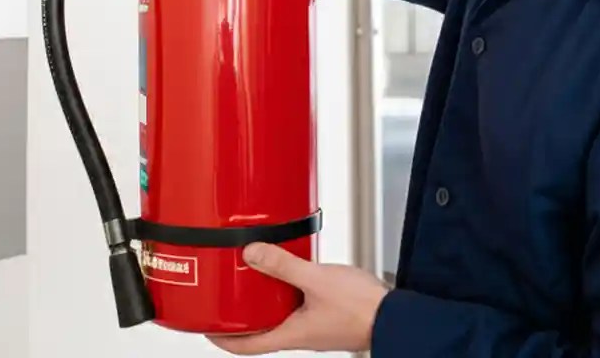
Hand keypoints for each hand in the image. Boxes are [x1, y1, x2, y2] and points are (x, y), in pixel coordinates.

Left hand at [208, 243, 390, 354]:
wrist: (395, 315)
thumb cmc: (362, 309)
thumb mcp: (316, 280)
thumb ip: (283, 265)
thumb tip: (252, 253)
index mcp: (291, 334)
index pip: (245, 346)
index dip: (220, 339)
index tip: (204, 327)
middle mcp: (300, 334)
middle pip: (260, 331)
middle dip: (240, 315)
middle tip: (225, 297)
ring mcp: (314, 326)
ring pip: (280, 317)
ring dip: (264, 301)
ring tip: (254, 278)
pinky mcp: (327, 315)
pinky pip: (299, 306)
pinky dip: (287, 292)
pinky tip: (292, 271)